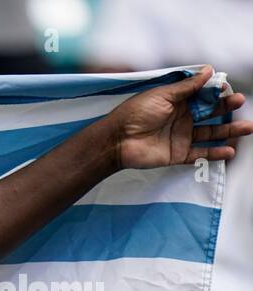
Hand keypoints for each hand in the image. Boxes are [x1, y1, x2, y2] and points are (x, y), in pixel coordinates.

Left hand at [109, 66, 252, 169]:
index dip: (216, 92)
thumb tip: (210, 70)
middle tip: (240, 103)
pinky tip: (230, 151)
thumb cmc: (135, 113)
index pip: (202, 95)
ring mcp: (181, 137)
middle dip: (227, 108)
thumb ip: (187, 86)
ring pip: (210, 133)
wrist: (116, 140)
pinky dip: (215, 153)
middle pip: (210, 113)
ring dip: (229, 131)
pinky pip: (200, 154)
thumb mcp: (162, 95)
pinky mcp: (177, 154)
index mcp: (177, 102)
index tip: (227, 88)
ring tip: (248, 127)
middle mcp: (182, 118)